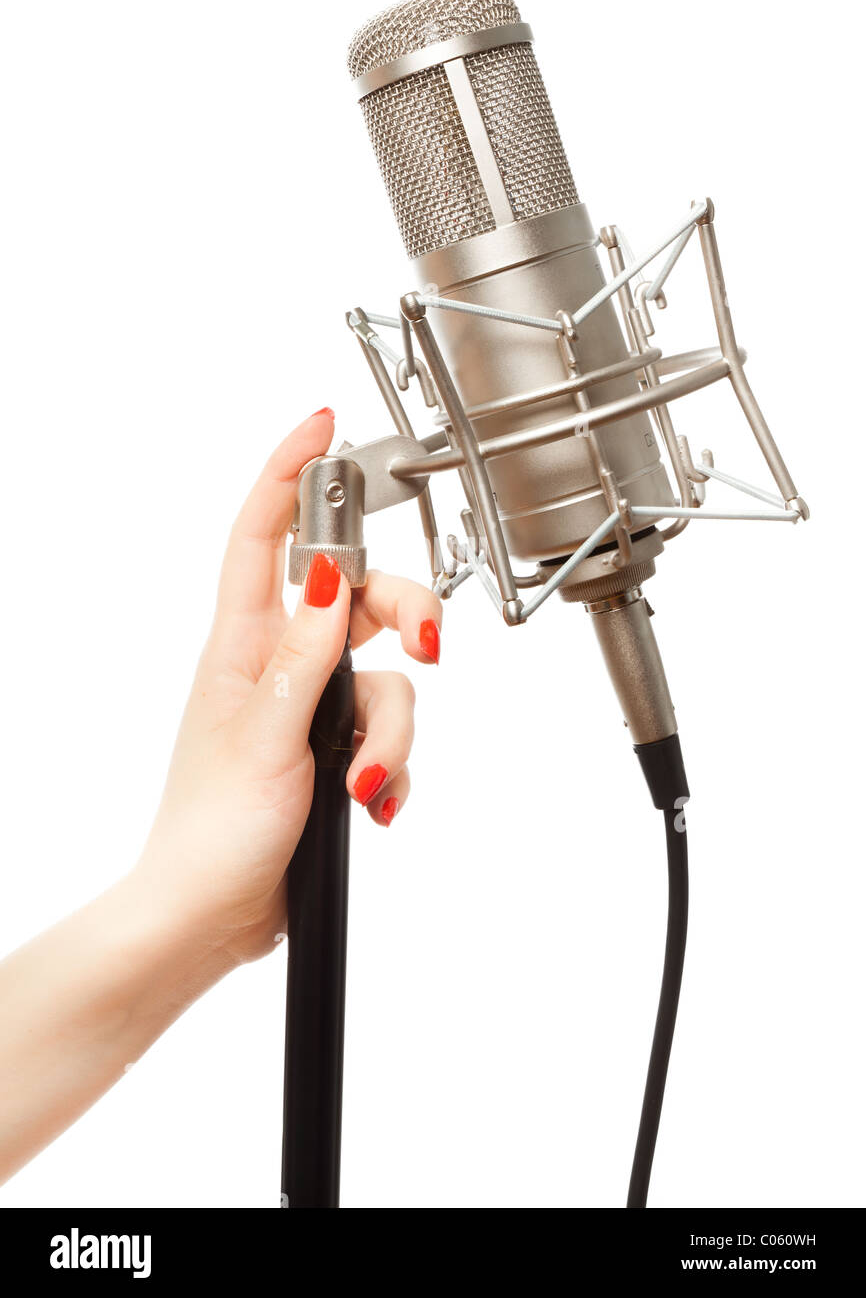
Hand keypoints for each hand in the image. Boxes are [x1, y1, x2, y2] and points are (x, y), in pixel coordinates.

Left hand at [135, 410, 442, 964]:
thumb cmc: (213, 829)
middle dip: (405, 614)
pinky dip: (393, 767)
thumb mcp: (264, 735)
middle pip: (362, 596)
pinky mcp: (338, 748)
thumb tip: (330, 573)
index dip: (291, 474)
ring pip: (391, 678)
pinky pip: (393, 733)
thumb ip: (307, 654)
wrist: (213, 913)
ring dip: (393, 733)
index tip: (324, 424)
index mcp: (244, 645)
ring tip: (364, 780)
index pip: (265, 536)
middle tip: (427, 643)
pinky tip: (369, 800)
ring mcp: (312, 706)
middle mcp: (282, 663)